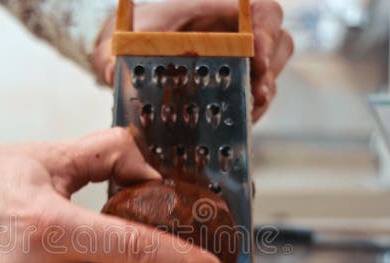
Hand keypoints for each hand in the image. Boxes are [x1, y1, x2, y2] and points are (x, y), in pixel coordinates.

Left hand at [91, 0, 293, 121]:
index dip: (268, 32)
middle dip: (272, 70)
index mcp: (218, 10)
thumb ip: (117, 53)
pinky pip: (256, 96)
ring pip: (272, 73)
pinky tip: (237, 124)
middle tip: (256, 95)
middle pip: (279, 43)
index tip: (258, 57)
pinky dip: (250, 110)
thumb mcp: (127, 39)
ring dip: (263, 94)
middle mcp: (238, 33)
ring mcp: (242, 59)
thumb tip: (110, 72)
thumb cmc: (138, 34)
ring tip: (248, 114)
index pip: (262, 12)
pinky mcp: (239, 84)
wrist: (136, 50)